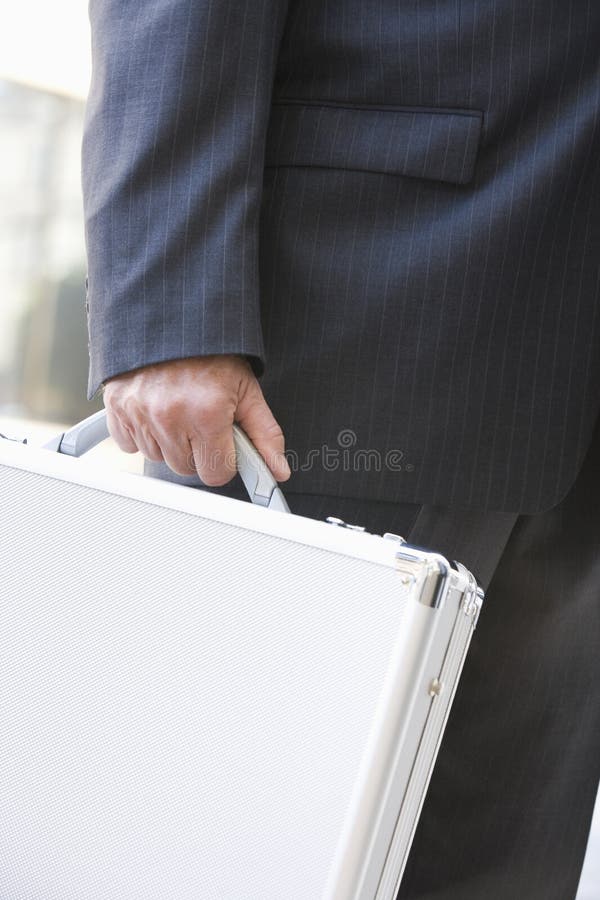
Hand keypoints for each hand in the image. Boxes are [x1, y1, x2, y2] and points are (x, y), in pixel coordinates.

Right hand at [102, 355, 290, 485]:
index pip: (216, 474)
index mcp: (207, 413)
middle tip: (202, 421)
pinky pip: (130, 445)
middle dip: (198, 451)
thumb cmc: (212, 353)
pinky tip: (156, 411)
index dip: (224, 459)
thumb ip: (264, 434)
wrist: (174, 319)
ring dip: (171, 442)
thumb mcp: (246, 390)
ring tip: (180, 410)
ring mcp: (140, 412)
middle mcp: (170, 416)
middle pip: (187, 468)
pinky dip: (143, 434)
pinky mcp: (117, 407)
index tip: (223, 442)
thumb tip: (278, 470)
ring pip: (159, 458)